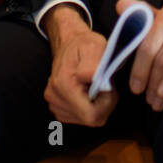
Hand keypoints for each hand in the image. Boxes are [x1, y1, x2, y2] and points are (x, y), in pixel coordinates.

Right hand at [42, 5, 116, 126]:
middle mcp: (55, 98)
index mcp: (63, 85)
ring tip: (96, 86)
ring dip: (96, 106)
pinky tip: (88, 92)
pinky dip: (88, 107)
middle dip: (103, 105)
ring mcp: (54, 104)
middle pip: (90, 120)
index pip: (92, 115)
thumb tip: (98, 83)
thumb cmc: (84, 44)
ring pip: (86, 120)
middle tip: (104, 85)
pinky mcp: (57, 107)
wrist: (69, 42)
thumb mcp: (94, 47)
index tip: (108, 85)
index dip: (107, 103)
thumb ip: (95, 66)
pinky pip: (79, 117)